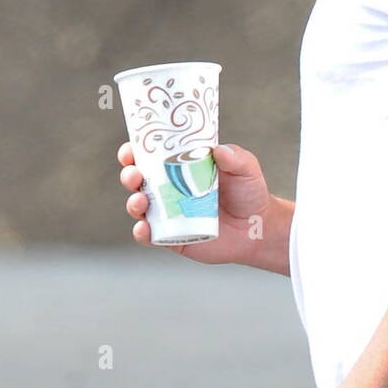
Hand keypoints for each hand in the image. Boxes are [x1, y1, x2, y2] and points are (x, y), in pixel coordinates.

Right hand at [117, 140, 272, 264]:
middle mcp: (169, 189)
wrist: (258, 229)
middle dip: (129, 175)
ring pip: (139, 207)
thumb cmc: (248, 193)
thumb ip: (236, 158)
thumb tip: (218, 150)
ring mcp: (168, 214)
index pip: (151, 155)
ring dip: (133, 202)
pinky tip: (144, 228)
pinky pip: (150, 236)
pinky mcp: (172, 237)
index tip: (131, 149)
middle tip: (135, 174)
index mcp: (180, 167)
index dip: (135, 151)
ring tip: (140, 201)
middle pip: (138, 180)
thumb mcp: (246, 169)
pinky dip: (142, 232)